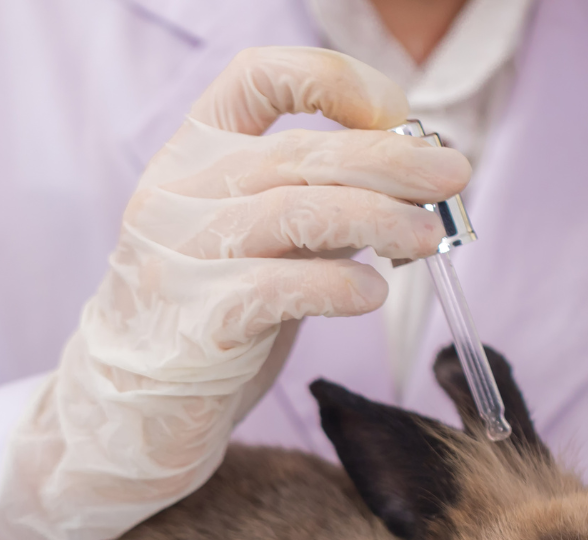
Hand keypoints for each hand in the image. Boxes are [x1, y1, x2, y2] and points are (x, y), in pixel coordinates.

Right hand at [0, 47, 469, 539]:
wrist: (133, 412)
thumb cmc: (211, 322)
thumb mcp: (260, 249)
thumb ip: (314, 211)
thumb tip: (408, 188)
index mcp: (192, 157)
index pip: (258, 78)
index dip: (334, 83)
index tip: (395, 115)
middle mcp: (177, 193)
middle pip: (298, 153)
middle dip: (389, 161)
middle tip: (454, 176)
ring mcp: (179, 255)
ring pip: (294, 213)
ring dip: (377, 220)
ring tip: (428, 239)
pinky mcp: (197, 321)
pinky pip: (280, 288)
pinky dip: (337, 284)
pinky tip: (372, 293)